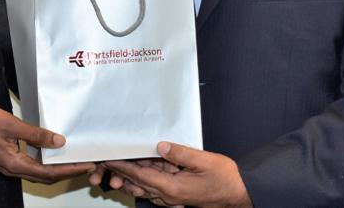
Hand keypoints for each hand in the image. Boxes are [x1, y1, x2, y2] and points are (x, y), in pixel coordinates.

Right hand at [0, 101, 94, 183]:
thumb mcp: (12, 125)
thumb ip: (36, 135)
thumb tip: (58, 142)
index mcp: (14, 164)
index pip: (49, 172)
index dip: (70, 170)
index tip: (86, 165)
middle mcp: (12, 169)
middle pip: (45, 176)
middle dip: (66, 172)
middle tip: (85, 164)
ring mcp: (7, 165)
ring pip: (37, 172)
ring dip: (55, 168)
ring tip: (72, 159)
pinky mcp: (5, 158)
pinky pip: (29, 164)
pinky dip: (43, 162)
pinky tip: (50, 152)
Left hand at [103, 142, 251, 207]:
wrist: (238, 193)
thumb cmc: (225, 179)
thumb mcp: (204, 161)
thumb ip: (181, 154)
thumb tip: (160, 146)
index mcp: (172, 188)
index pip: (140, 176)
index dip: (122, 167)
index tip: (109, 158)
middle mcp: (169, 196)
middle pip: (138, 183)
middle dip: (121, 172)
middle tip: (105, 159)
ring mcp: (172, 197)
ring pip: (144, 186)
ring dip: (130, 176)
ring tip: (115, 163)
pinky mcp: (176, 194)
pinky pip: (154, 187)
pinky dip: (143, 178)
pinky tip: (138, 168)